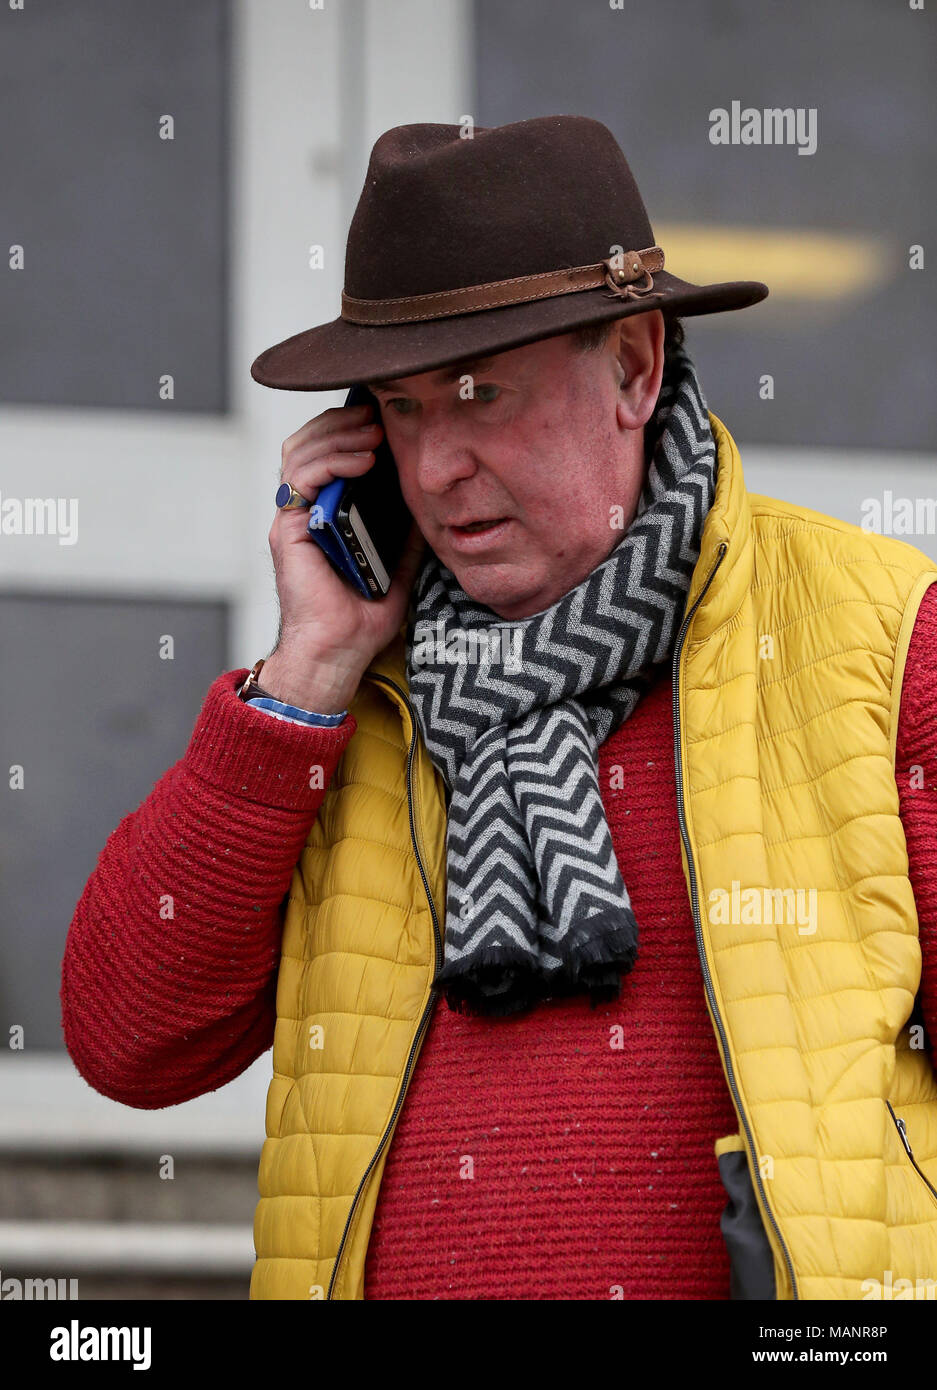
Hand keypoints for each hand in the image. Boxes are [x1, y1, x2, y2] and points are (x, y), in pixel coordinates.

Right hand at [262, 401, 425, 712]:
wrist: (341, 649)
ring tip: (373, 432)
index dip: (347, 428)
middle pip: (307, 443)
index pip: (325, 452)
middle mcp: (304, 510)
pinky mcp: (288, 529)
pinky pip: (301, 479)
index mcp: (325, 512)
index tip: (383, 417)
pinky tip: (362, 460)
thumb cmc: (363, 613)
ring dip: (338, 434)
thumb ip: (407, 527)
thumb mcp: (400, 559)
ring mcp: (293, 518)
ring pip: (299, 452)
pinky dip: (331, 461)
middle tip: (376, 414)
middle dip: (341, 421)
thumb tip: (431, 497)